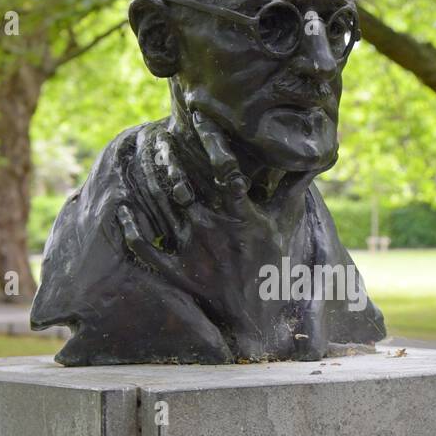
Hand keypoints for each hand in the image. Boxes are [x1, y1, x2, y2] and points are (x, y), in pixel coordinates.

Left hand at [118, 110, 321, 357]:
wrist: (255, 319)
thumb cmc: (271, 265)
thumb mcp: (286, 224)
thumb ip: (296, 186)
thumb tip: (314, 155)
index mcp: (239, 215)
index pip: (224, 169)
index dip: (211, 139)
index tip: (200, 115)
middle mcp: (212, 229)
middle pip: (181, 183)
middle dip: (168, 153)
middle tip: (158, 130)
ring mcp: (190, 250)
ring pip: (160, 206)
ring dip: (148, 178)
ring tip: (141, 151)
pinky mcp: (174, 271)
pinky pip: (143, 247)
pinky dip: (130, 227)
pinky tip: (121, 207)